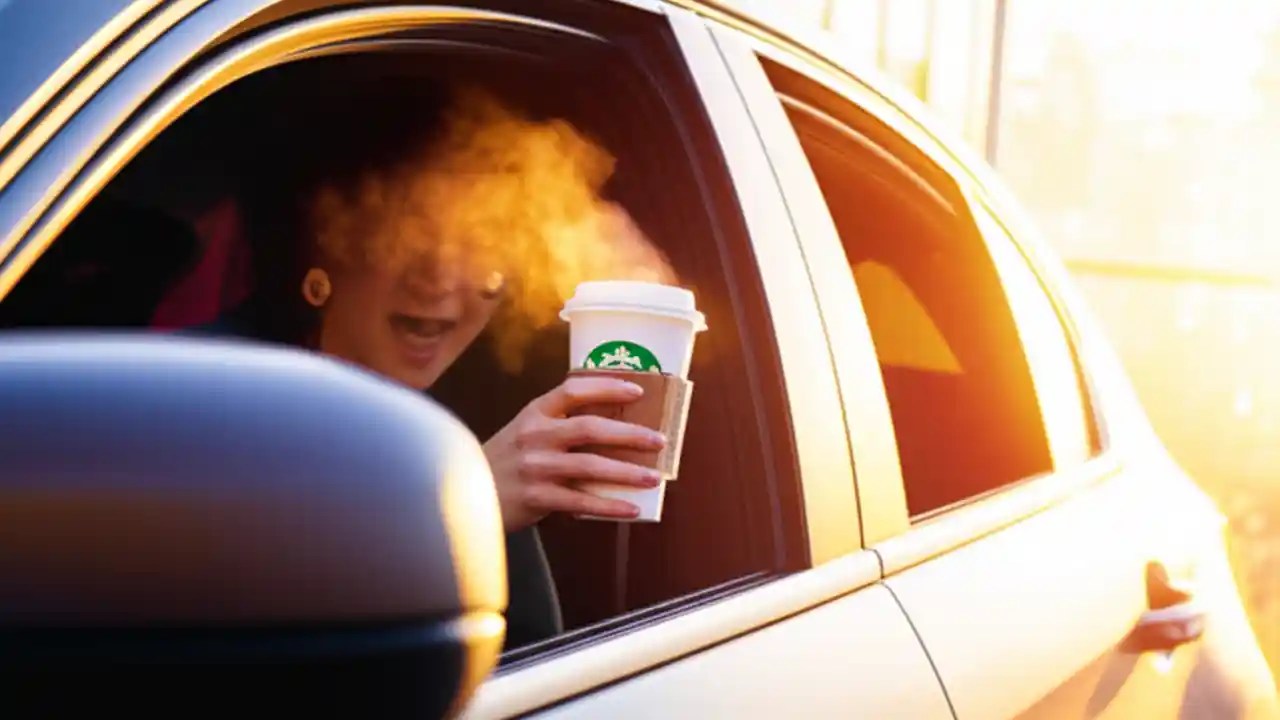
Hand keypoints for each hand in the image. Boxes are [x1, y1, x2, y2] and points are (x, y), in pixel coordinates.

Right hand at [483, 375, 665, 531]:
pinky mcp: (536, 496)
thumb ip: (558, 425)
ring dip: (627, 472)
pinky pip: (581, 501)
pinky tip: (631, 508)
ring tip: (653, 477)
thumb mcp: (525, 432)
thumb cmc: (506, 461)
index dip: (607, 387)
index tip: (638, 389)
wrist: (464, 495)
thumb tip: (614, 428)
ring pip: (590, 466)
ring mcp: (535, 466)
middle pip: (590, 428)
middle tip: (658, 440)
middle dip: (629, 433)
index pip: (574, 390)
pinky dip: (609, 505)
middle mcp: (535, 435)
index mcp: (534, 412)